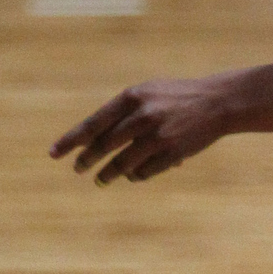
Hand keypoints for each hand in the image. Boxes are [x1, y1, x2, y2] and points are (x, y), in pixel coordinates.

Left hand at [50, 75, 233, 183]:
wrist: (217, 102)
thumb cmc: (176, 97)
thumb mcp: (147, 93)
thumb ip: (122, 111)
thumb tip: (93, 138)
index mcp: (131, 97)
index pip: (93, 124)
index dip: (72, 141)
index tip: (55, 153)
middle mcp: (142, 116)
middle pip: (104, 145)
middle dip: (86, 160)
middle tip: (78, 169)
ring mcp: (158, 136)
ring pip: (122, 163)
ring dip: (108, 174)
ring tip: (100, 180)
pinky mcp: (173, 154)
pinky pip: (144, 172)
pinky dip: (135, 175)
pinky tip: (132, 175)